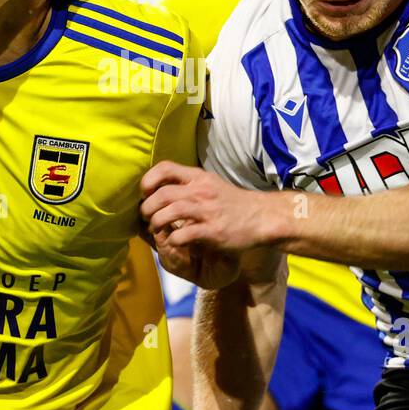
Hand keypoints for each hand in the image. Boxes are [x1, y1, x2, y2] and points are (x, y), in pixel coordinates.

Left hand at [140, 162, 276, 289]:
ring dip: (156, 223)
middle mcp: (201, 191)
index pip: (165, 168)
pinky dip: (172, 240)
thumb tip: (161, 188)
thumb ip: (189, 184)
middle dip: (147, 207)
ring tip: (156, 229)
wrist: (263, 217)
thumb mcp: (211, 184)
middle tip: (146, 217)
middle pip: (162, 194)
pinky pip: (183, 234)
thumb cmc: (234, 203)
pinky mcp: (213, 231)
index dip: (149, 180)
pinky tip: (173, 242)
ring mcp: (207, 211)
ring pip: (169, 213)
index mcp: (198, 178)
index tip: (145, 192)